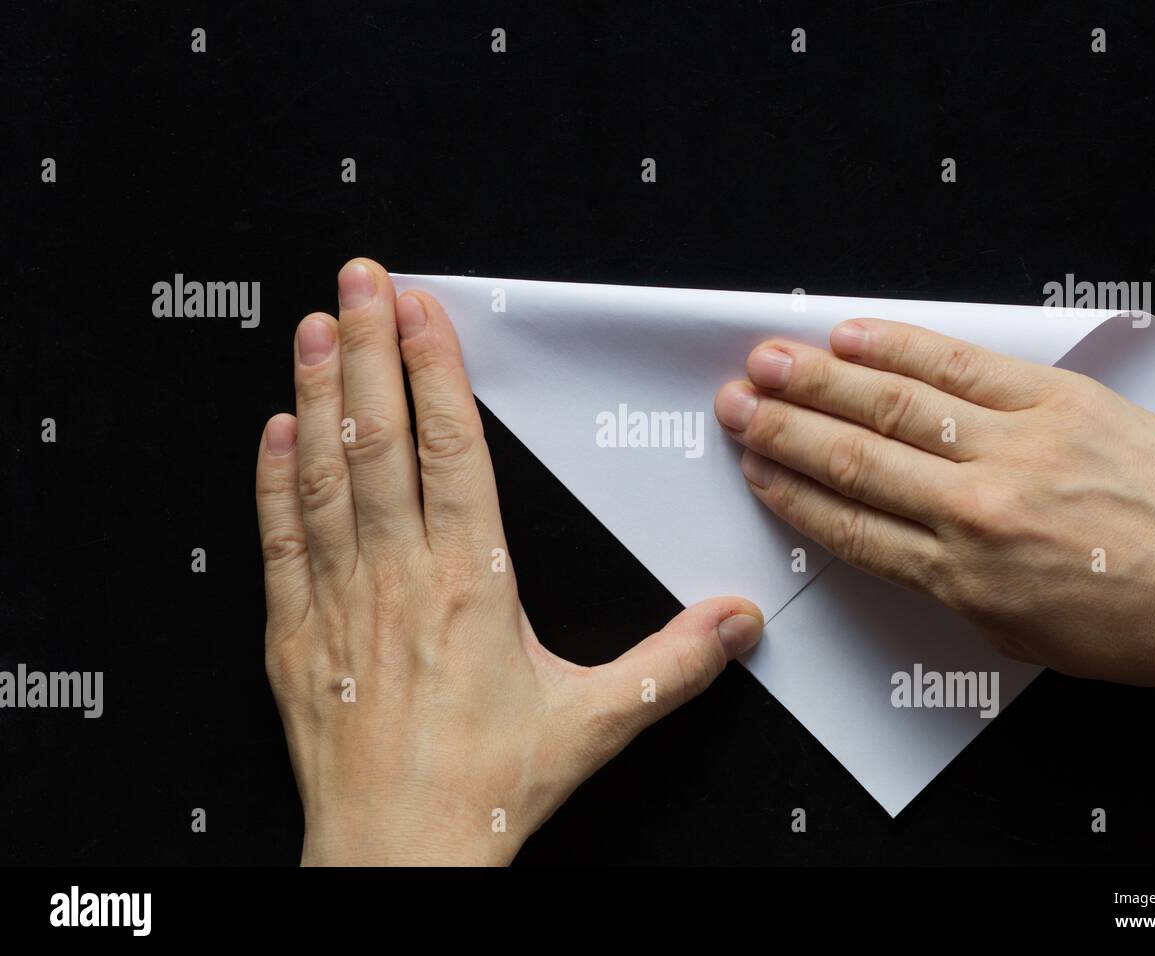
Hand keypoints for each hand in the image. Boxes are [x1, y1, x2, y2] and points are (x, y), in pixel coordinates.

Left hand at [255, 259, 762, 864]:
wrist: (398, 857)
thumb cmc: (486, 790)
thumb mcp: (598, 722)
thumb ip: (674, 663)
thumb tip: (739, 624)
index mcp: (473, 581)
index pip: (450, 447)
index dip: (434, 368)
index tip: (422, 308)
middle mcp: (399, 575)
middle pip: (379, 437)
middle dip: (369, 346)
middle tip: (360, 277)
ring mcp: (338, 600)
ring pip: (324, 473)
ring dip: (317, 393)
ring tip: (313, 326)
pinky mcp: (296, 634)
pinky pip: (280, 538)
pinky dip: (274, 479)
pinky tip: (274, 432)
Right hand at [715, 318, 1154, 713]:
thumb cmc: (1138, 624)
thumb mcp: (1017, 635)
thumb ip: (942, 583)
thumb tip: (887, 531)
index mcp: (963, 580)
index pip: (848, 525)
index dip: (789, 492)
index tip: (753, 468)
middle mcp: (978, 511)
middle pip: (853, 459)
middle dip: (781, 429)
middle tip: (733, 403)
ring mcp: (1019, 449)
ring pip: (893, 407)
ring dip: (819, 381)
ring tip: (768, 360)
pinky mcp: (1062, 403)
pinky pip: (962, 368)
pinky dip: (900, 349)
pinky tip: (852, 337)